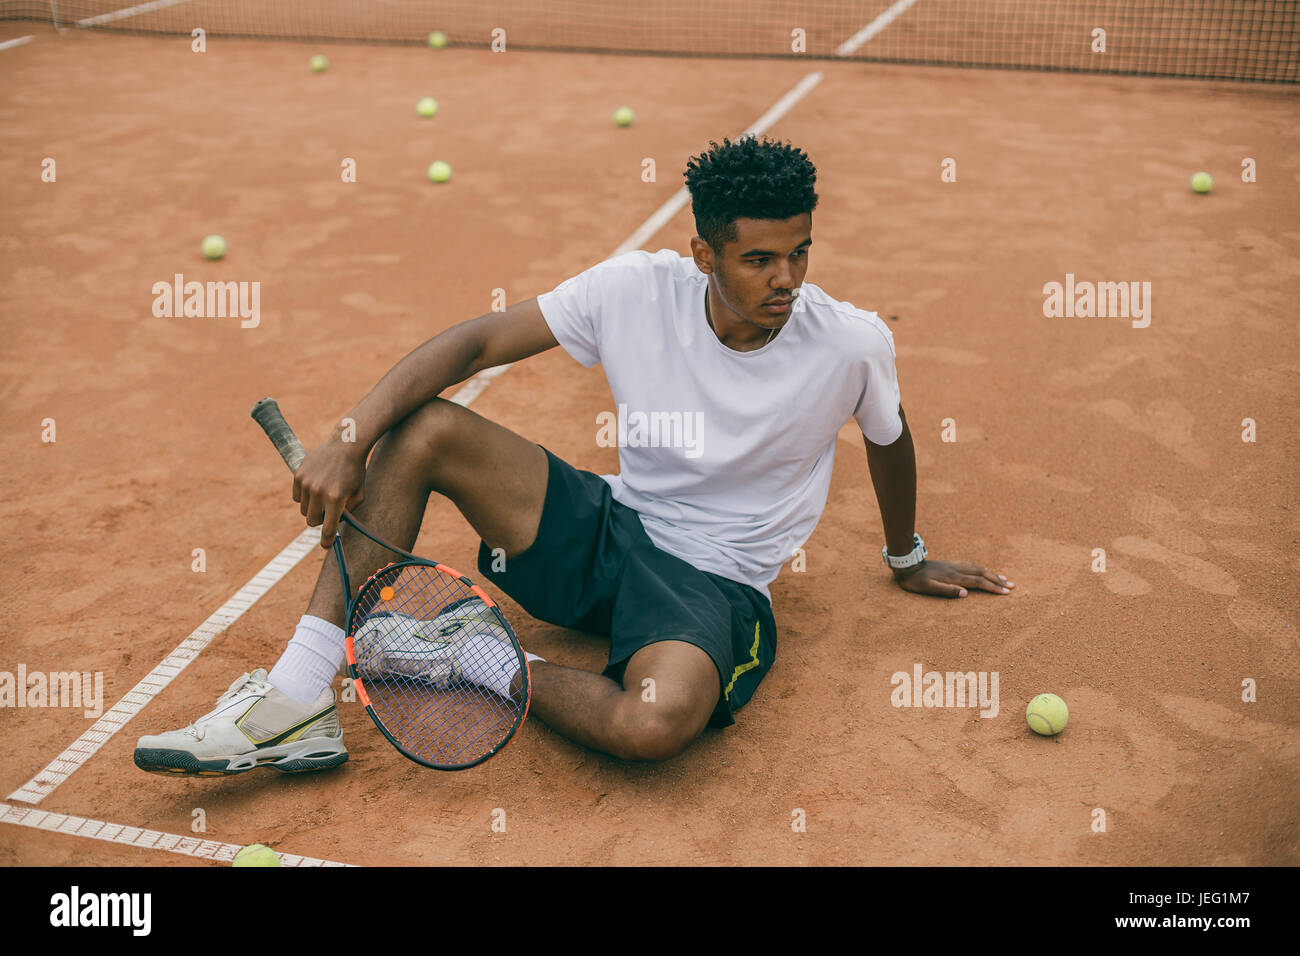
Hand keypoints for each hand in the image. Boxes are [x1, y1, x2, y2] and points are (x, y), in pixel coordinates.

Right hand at [293, 434, 367, 547]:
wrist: (345, 444)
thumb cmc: (355, 470)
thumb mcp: (359, 493)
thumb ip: (349, 512)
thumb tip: (338, 525)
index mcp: (336, 499)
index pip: (328, 528)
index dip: (327, 541)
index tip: (326, 546)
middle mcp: (319, 492)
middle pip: (312, 521)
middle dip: (320, 520)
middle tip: (329, 512)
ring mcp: (307, 484)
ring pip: (304, 510)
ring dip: (313, 508)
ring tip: (324, 494)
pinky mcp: (298, 476)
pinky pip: (296, 497)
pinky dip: (304, 497)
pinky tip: (315, 485)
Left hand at [892, 559, 1013, 597]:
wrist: (907, 566)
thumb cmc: (916, 581)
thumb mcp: (929, 589)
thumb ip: (947, 591)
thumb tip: (966, 594)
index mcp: (954, 577)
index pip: (978, 582)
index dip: (993, 587)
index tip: (1006, 592)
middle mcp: (957, 569)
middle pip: (982, 574)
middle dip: (998, 580)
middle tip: (1013, 586)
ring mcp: (955, 565)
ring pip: (979, 568)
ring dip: (992, 574)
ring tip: (1004, 578)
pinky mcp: (951, 564)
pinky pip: (972, 565)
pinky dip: (982, 569)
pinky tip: (985, 571)